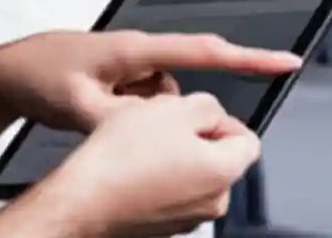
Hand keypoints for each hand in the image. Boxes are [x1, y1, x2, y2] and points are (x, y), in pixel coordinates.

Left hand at [0, 30, 300, 131]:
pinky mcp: (121, 79)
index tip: (288, 61)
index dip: (250, 58)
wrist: (8, 72)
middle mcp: (138, 52)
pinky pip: (143, 105)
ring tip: (92, 117)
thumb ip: (124, 122)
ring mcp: (129, 66)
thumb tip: (155, 133)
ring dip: (140, 120)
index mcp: (135, 49)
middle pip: (180, 91)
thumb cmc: (40, 78)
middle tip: (126, 120)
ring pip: (162, 104)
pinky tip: (94, 117)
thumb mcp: (79, 108)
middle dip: (169, 116)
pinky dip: (129, 118)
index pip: (205, 51)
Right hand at [35, 92, 260, 236]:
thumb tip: (211, 114)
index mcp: (224, 172)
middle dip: (195, 137)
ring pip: (192, 175)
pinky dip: (157, 177)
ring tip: (142, 144)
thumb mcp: (172, 106)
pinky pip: (169, 192)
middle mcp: (213, 202)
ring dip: (174, 156)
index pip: (247, 138)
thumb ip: (208, 105)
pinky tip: (132, 165)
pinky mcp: (161, 225)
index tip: (195, 111)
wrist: (84, 197)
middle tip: (163, 124)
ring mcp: (186, 218)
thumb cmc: (123, 157)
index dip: (222, 117)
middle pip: (219, 158)